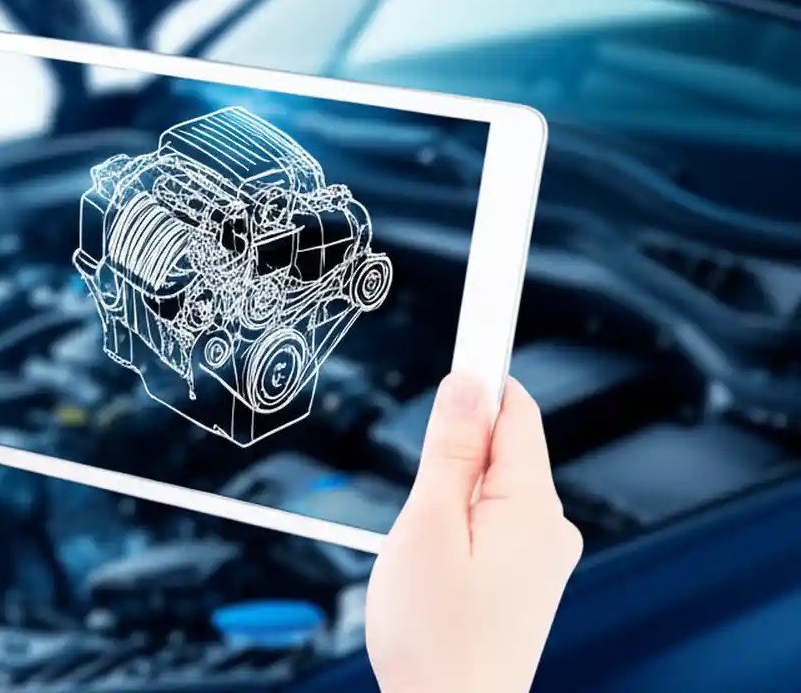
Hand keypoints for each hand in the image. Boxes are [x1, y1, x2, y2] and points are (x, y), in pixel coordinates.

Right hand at [366, 374, 581, 692]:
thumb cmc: (436, 641)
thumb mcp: (427, 529)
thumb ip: (449, 452)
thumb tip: (469, 385)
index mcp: (531, 507)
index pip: (514, 407)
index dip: (480, 371)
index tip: (469, 324)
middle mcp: (550, 526)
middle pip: (500, 444)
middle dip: (450, 454)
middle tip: (416, 501)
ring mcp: (541, 553)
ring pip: (490, 484)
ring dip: (449, 495)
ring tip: (423, 549)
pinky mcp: (526, 574)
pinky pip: (492, 519)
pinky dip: (459, 523)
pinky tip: (437, 565)